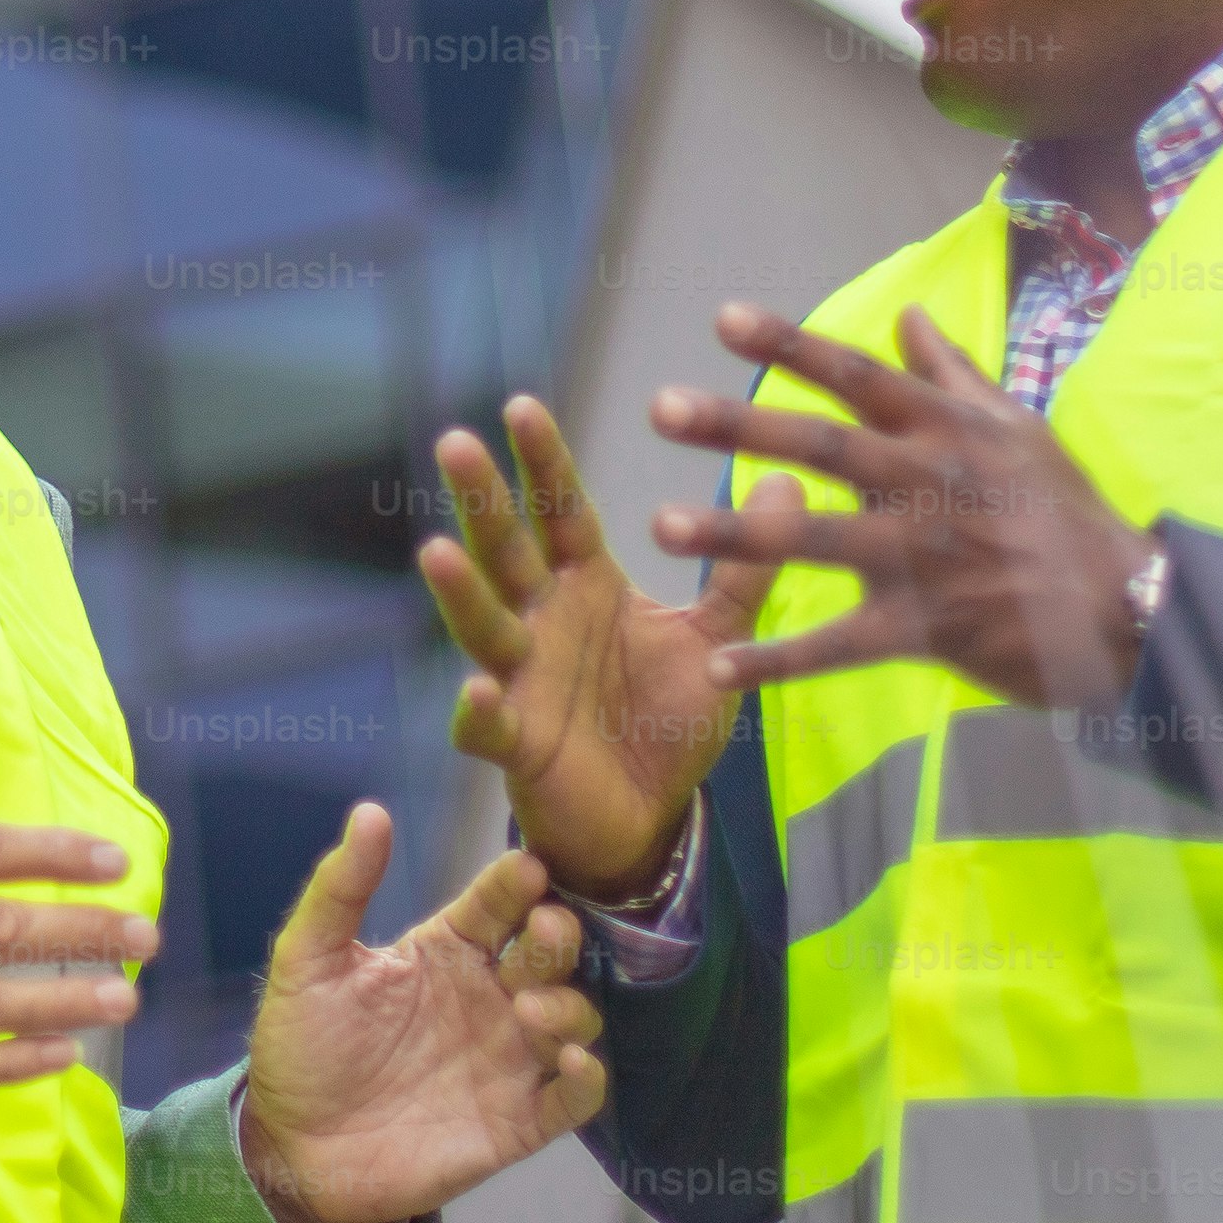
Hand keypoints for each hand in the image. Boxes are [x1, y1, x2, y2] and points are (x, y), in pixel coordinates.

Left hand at [236, 810, 606, 1222]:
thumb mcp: (308, 960)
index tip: (526, 867)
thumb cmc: (301, 1048)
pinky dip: (587, 1078)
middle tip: (546, 929)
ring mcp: (507, 1058)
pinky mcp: (516, 1121)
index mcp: (445, 951)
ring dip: (569, 1005)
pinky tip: (572, 1062)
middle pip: (548, 953)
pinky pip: (573, 1097)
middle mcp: (488, 997)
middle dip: (558, 935)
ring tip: (529, 1009)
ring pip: (573, 1017)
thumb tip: (370, 811)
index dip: (516, 882)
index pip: (497, 903)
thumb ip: (340, 889)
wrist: (293, 1151)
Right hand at [421, 396, 751, 900]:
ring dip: (460, 593)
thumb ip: (744, 565)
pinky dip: (478, 710)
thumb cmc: (667, 720)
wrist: (650, 817)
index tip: (520, 405)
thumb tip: (788, 476)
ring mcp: (520, 681)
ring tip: (435, 552)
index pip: (559, 511)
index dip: (541, 463)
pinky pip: (489, 726)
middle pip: (504, 551)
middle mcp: (541, 622)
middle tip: (455, 442)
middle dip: (479, 500)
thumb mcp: (716, 639)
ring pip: (483, 626)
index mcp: (585, 586)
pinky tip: (477, 690)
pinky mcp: (516, 745)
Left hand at [643, 301, 1160, 711]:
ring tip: (661, 526)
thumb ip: (952, 373)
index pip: (856, 375)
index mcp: (943, 430)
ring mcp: (921, 557)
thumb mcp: (1018, 427)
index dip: (791, 344)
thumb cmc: (1066, 512)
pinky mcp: (923, 627)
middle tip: (659, 409)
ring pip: (815, 539)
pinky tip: (717, 666)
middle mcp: (924, 482)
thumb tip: (908, 313)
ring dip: (734, 535)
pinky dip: (778, 659)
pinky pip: (837, 646)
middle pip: (819, 445)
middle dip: (737, 425)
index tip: (722, 319)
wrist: (1128, 608)